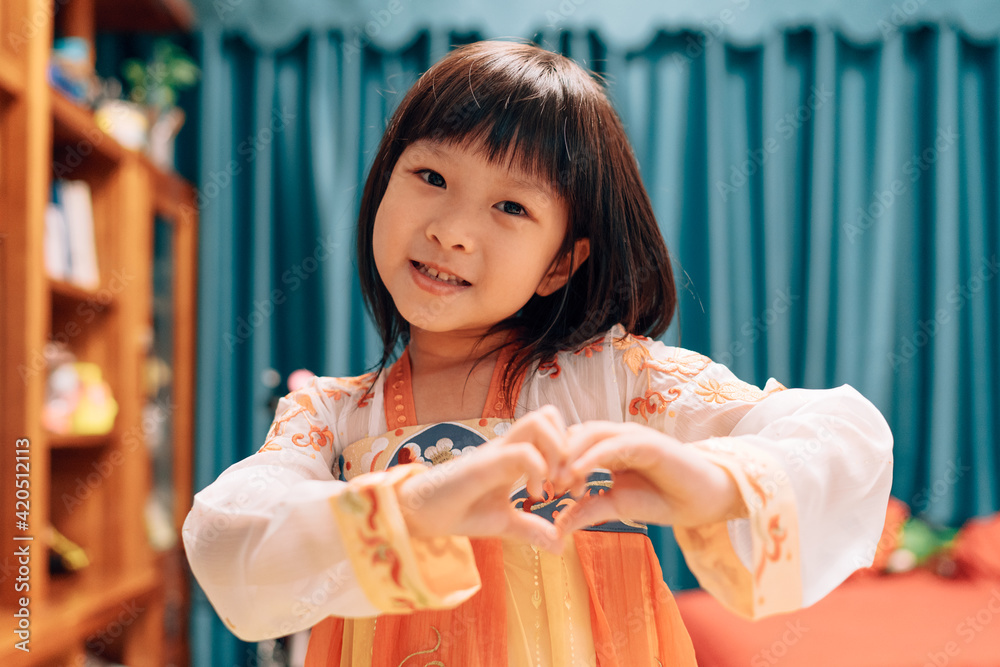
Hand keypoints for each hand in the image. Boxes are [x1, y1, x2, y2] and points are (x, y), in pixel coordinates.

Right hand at [396, 406, 568, 553]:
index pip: (554, 429)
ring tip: (551, 484)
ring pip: (540, 420)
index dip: (572, 455)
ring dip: (556, 451)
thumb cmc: (461, 511)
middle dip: (568, 447)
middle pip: (549, 415)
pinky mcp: (486, 462)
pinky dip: (538, 471)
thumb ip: (532, 529)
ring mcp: (497, 450)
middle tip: (565, 483)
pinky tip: (534, 494)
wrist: (423, 514)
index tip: (572, 490)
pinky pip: (523, 452)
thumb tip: (559, 545)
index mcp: (516, 455)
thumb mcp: (505, 523)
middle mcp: (509, 446)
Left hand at [552, 421, 745, 534]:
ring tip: (558, 480)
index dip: (554, 463)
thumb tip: (558, 526)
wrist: (706, 501)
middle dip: (556, 456)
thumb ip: (589, 510)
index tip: (543, 489)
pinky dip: (592, 457)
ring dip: (570, 455)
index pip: (572, 444)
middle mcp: (618, 437)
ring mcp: (633, 436)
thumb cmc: (664, 499)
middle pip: (576, 434)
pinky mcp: (648, 442)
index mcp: (608, 449)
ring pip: (591, 433)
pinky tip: (578, 473)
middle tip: (545, 484)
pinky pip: (613, 444)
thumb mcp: (618, 506)